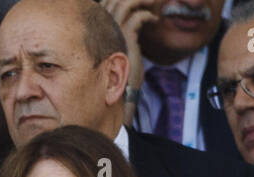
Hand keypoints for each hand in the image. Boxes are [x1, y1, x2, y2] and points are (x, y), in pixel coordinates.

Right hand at [101, 0, 155, 119]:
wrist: (120, 91)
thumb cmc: (121, 71)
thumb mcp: (118, 46)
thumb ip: (119, 30)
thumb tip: (130, 17)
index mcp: (99, 27)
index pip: (108, 2)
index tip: (139, 0)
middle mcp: (102, 27)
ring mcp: (113, 31)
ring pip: (126, 3)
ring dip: (143, 1)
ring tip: (154, 3)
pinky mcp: (125, 38)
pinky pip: (138, 17)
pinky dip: (148, 16)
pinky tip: (155, 20)